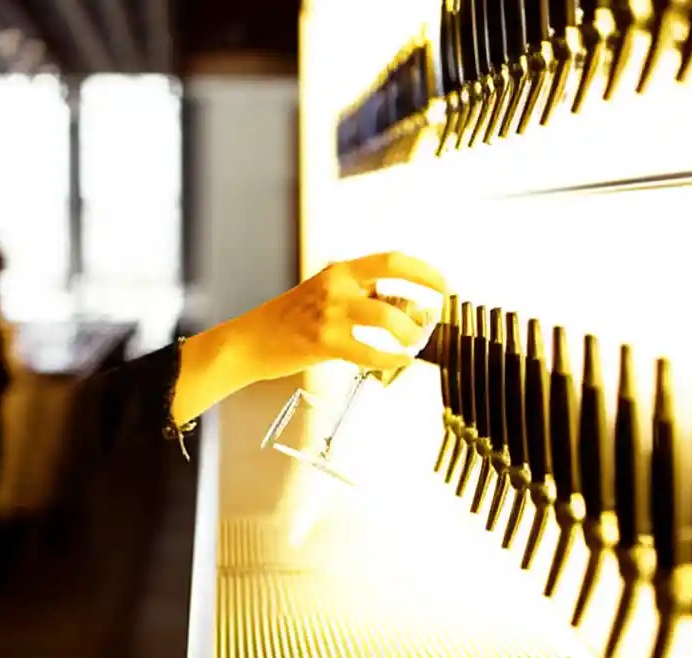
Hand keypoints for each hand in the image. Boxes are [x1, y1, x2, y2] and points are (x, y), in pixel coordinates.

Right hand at [225, 251, 446, 382]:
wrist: (249, 342)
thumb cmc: (288, 322)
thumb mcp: (324, 297)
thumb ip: (361, 299)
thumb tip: (407, 309)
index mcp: (338, 271)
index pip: (390, 260)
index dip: (423, 270)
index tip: (443, 284)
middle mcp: (336, 286)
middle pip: (394, 278)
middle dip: (425, 295)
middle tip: (436, 314)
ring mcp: (329, 314)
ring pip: (386, 318)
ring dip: (409, 333)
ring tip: (413, 343)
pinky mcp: (323, 342)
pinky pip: (370, 353)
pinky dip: (390, 360)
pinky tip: (397, 362)